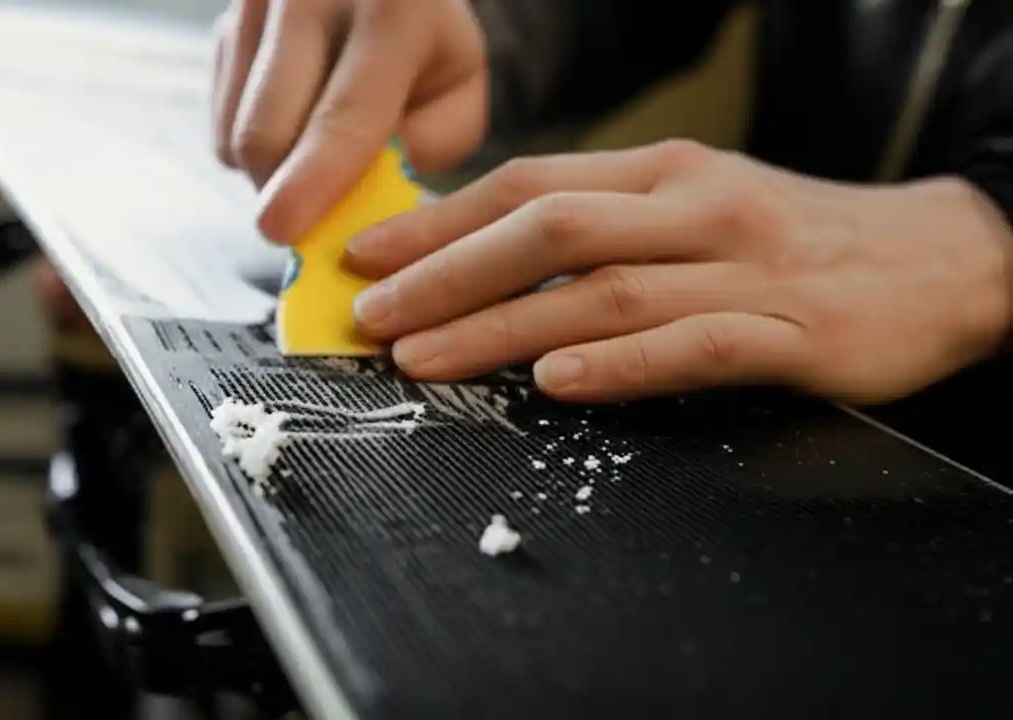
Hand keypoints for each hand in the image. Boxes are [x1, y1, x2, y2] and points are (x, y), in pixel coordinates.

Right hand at [210, 0, 486, 242]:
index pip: (342, 115)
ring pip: (234, 136)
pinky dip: (253, 149)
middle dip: (282, 196)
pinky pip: (220, 123)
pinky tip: (292, 124)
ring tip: (315, 157)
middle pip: (265, 133)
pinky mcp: (225, 27)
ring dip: (270, 175)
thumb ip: (435, 142)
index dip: (310, 181)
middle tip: (316, 217)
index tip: (282, 232)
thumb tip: (371, 191)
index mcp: (391, 12)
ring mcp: (257, 9)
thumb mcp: (459, 86)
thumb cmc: (424, 43)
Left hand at [344, 140, 1012, 403]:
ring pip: (603, 290)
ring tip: (426, 358)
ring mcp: (743, 265)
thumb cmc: (790, 239)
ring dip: (502, 325)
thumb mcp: (692, 208)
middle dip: (446, 273)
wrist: (942, 257)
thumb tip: (482, 259)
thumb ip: (601, 226)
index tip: (367, 256)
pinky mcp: (791, 329)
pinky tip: (555, 381)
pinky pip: (692, 344)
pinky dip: (619, 363)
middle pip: (548, 229)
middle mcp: (694, 205)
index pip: (527, 184)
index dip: (439, 222)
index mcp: (661, 172)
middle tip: (372, 315)